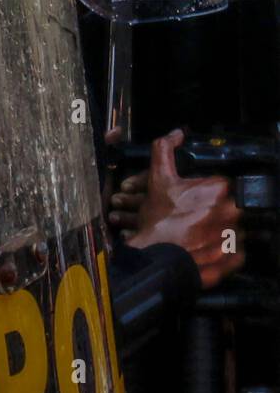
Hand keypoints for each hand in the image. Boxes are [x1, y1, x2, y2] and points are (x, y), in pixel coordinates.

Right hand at [123, 129, 243, 288]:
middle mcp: (232, 211)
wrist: (156, 258)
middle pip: (226, 205)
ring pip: (230, 227)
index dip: (202, 190)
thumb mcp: (158, 180)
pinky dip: (222, 249)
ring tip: (196, 234)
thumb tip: (176, 134)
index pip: (219, 183)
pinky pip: (235, 251)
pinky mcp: (234, 257)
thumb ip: (165, 151)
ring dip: (217, 229)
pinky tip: (204, 247)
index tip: (191, 198)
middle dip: (209, 210)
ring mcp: (235, 236)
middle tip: (191, 217)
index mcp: (219, 189)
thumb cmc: (159, 222)